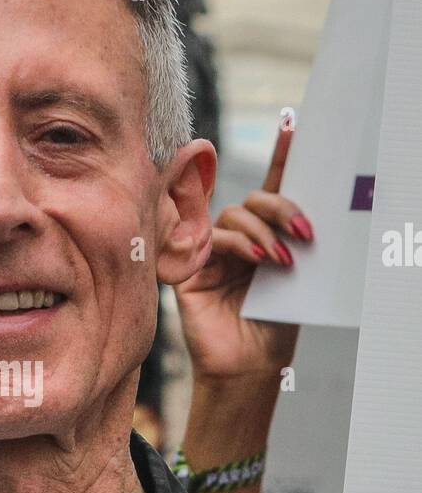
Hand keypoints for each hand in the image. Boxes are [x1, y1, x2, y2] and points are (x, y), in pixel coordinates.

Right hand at [174, 123, 312, 382]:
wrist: (249, 365)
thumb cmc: (271, 328)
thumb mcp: (291, 280)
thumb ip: (287, 244)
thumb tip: (301, 215)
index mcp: (263, 238)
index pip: (272, 192)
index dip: (281, 158)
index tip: (292, 127)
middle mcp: (237, 239)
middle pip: (255, 200)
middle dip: (282, 209)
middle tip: (303, 232)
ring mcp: (211, 250)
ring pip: (235, 215)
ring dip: (262, 232)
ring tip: (277, 260)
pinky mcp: (190, 266)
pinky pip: (211, 238)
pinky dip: (236, 243)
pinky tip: (253, 259)